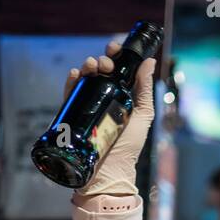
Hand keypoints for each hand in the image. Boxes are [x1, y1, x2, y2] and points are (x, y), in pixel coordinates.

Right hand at [65, 38, 156, 197]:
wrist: (110, 171)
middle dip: (102, 60)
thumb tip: (150, 61)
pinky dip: (71, 81)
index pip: (116, 69)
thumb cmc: (128, 147)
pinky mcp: (73, 115)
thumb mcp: (142, 115)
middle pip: (99, 70)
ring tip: (92, 67)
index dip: (115, 55)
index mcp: (120, 95)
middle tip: (106, 64)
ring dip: (87, 66)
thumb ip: (144, 90)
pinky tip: (75, 75)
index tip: (116, 48)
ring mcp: (87, 106)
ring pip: (84, 78)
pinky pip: (69, 94)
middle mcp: (103, 98)